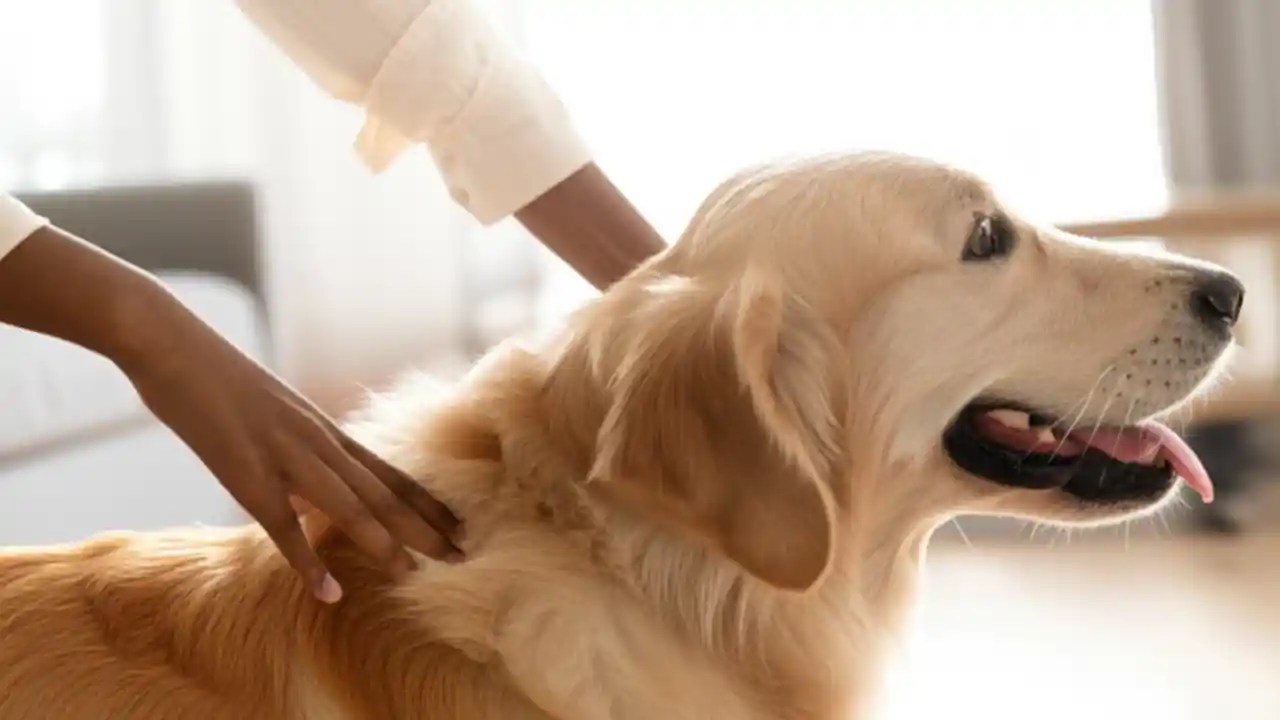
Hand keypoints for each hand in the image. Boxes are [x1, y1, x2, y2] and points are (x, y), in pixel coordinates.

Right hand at [118, 306, 461, 602]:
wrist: (170, 340)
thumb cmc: (215, 374)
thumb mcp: (272, 408)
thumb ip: (297, 442)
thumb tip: (314, 469)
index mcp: (322, 428)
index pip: (389, 471)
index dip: (427, 500)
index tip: (460, 525)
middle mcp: (316, 440)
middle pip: (382, 491)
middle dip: (425, 525)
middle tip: (464, 555)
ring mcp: (283, 454)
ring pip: (347, 504)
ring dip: (383, 541)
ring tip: (413, 575)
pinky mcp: (243, 471)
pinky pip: (282, 525)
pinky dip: (307, 562)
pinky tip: (329, 592)